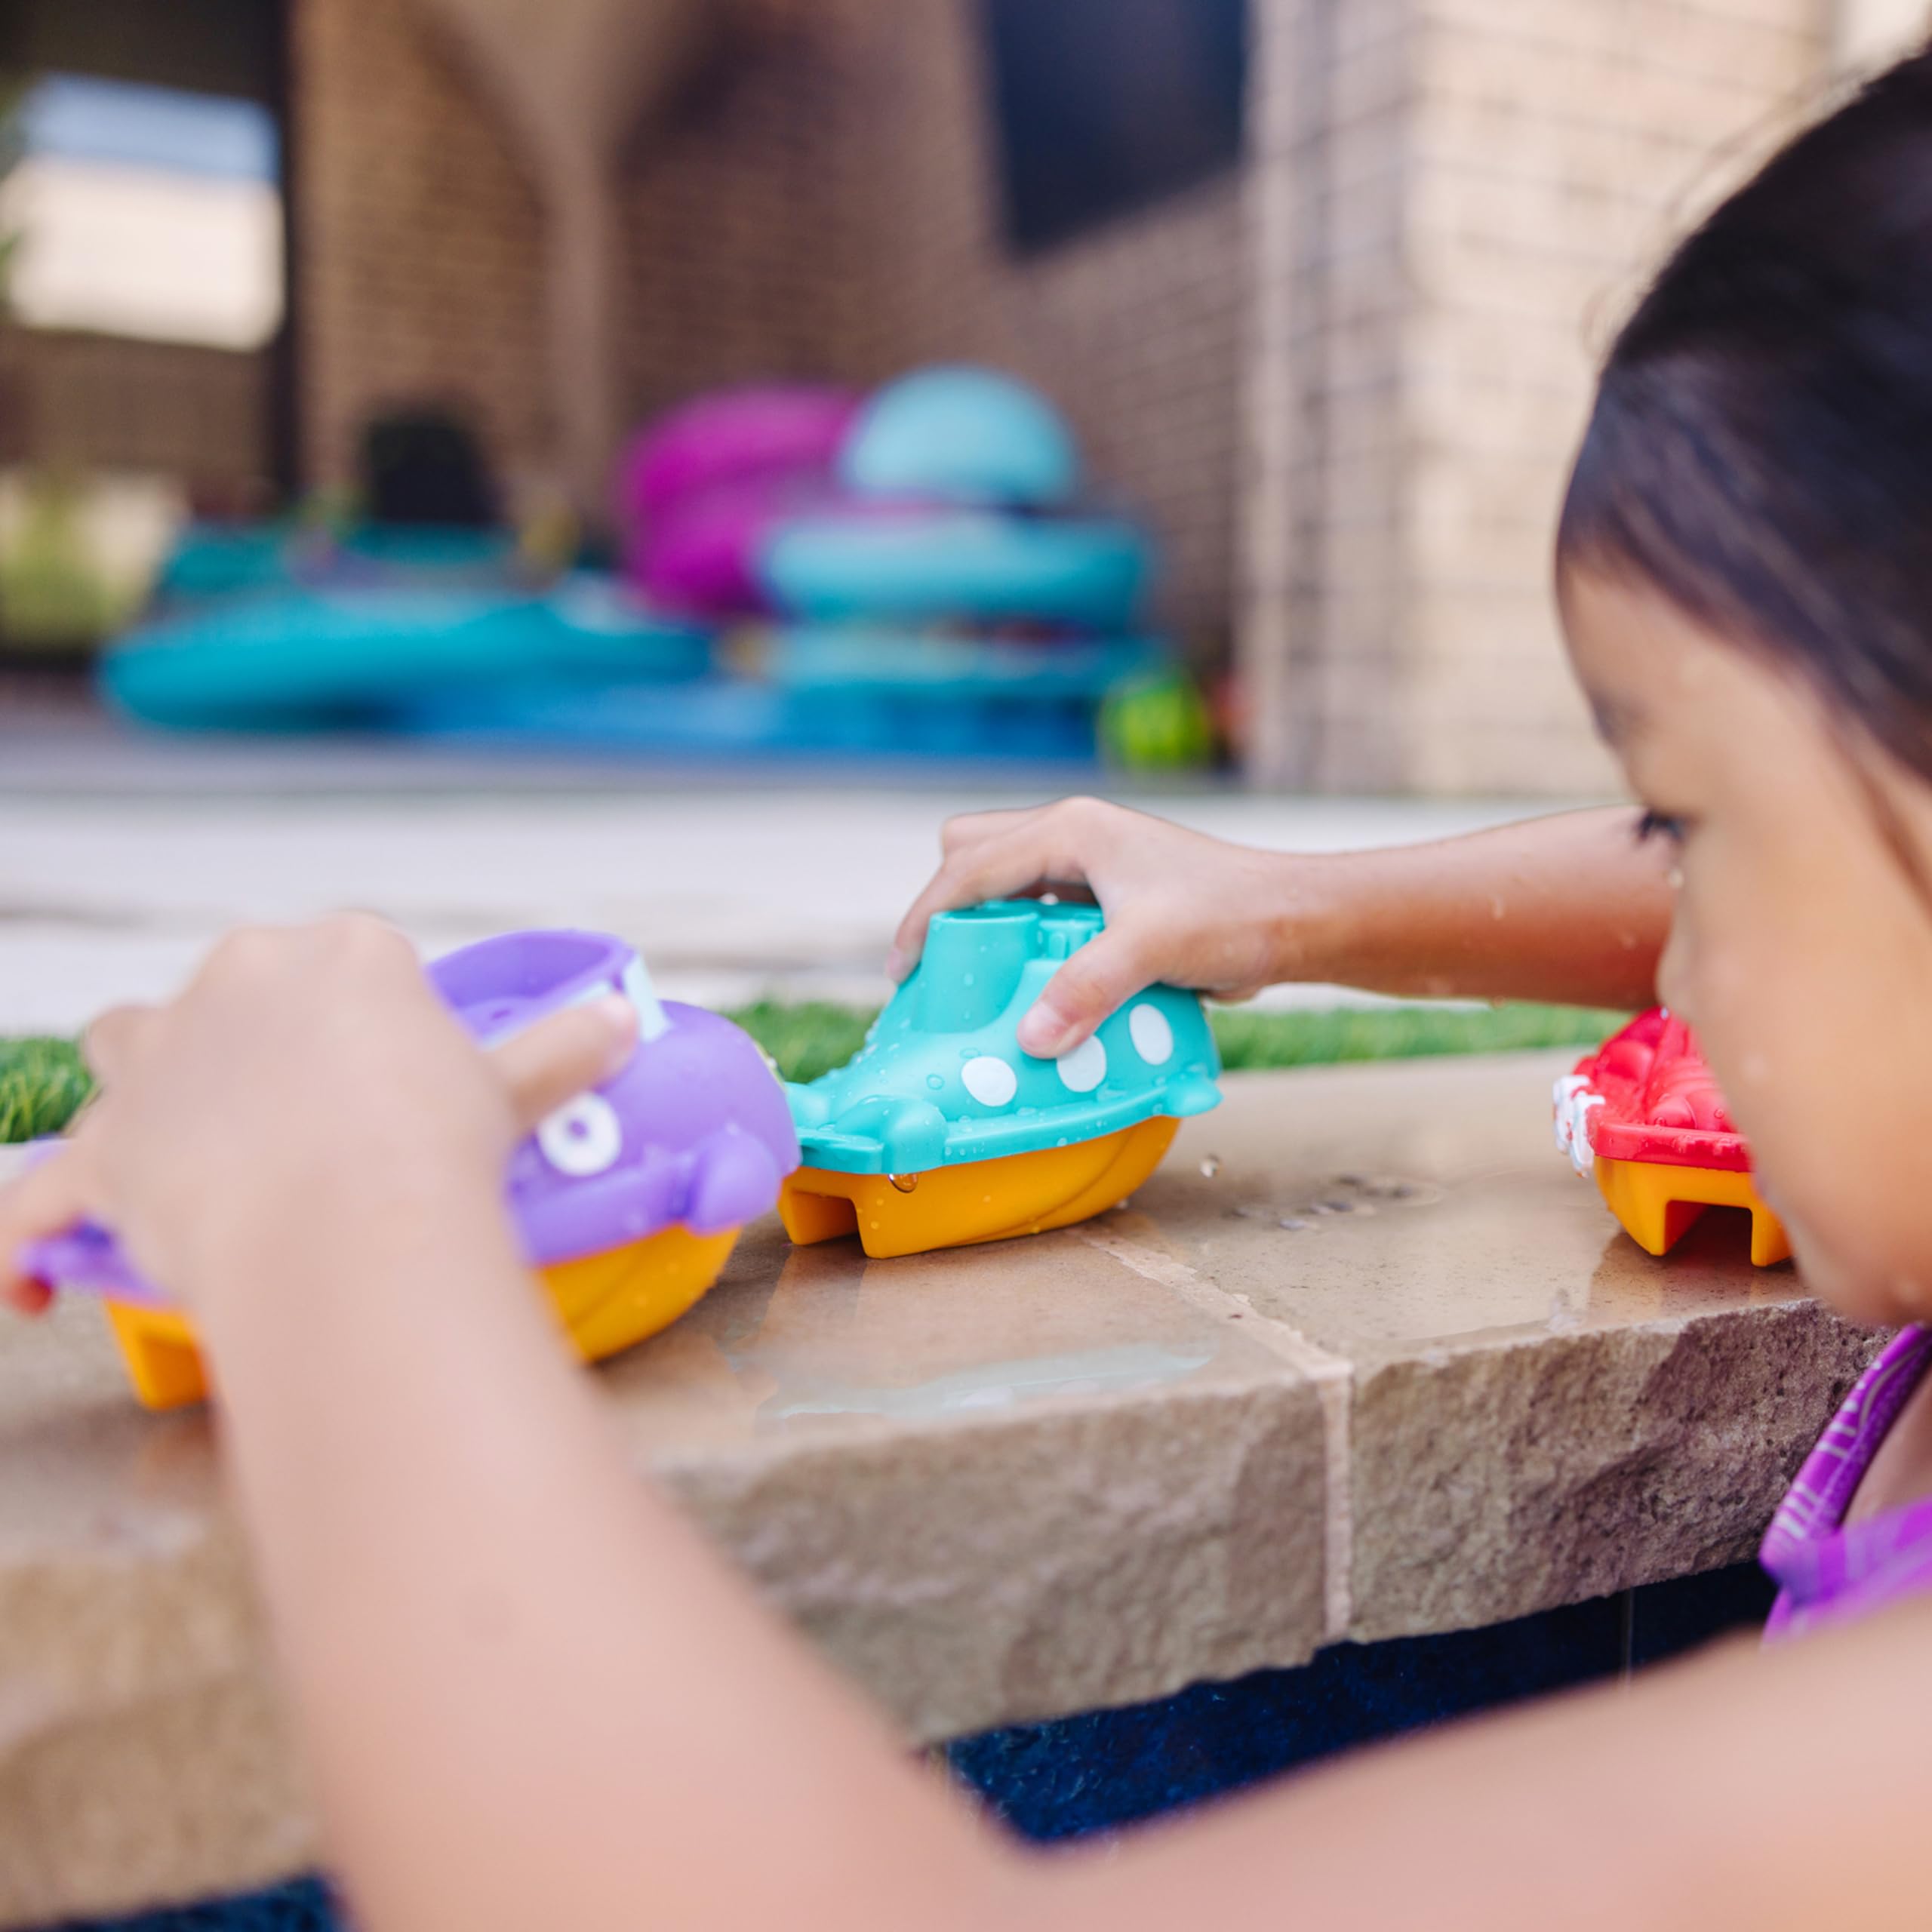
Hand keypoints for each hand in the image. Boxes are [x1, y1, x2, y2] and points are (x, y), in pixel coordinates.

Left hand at [0, 916, 636, 1319]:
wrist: (349, 1226)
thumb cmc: (436, 1148)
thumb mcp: (514, 1091)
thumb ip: (563, 1049)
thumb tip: (627, 1018)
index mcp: (343, 954)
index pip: (344, 958)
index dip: (362, 1015)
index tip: (386, 1067)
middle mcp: (236, 982)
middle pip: (226, 990)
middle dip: (250, 1040)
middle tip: (303, 1117)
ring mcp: (158, 1061)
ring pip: (121, 1045)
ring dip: (140, 1087)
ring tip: (173, 1144)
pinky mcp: (105, 1151)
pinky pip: (43, 1193)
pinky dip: (35, 1233)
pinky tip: (29, 1273)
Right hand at [887, 798, 1296, 1055]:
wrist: (1294, 921)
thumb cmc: (1231, 917)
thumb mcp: (1151, 950)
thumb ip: (1085, 988)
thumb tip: (1029, 1038)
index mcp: (1072, 830)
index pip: (969, 866)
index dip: (925, 917)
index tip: (903, 972)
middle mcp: (1075, 837)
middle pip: (973, 854)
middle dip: (947, 906)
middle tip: (938, 970)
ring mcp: (1092, 864)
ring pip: (1007, 881)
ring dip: (986, 926)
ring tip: (976, 986)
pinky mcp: (1109, 896)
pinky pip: (1041, 911)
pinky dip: (1022, 944)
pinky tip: (1030, 991)